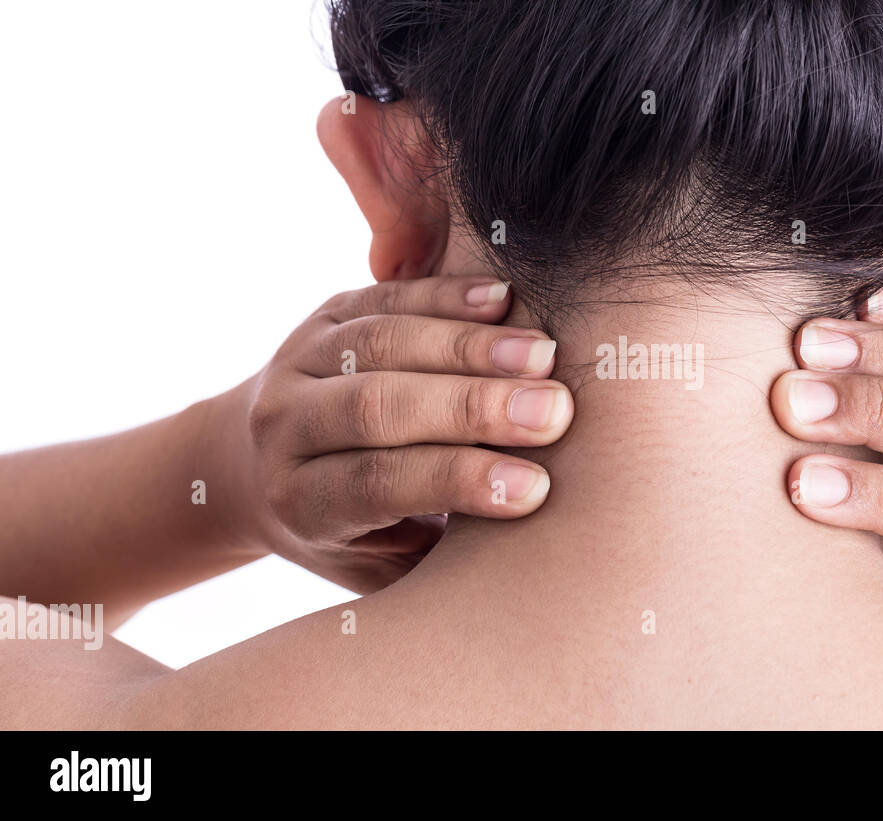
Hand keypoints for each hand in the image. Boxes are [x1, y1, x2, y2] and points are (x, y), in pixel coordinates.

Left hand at [229, 275, 572, 591]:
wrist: (250, 468)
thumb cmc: (350, 537)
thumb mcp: (379, 569)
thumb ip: (435, 561)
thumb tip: (530, 552)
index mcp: (300, 503)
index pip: (377, 484)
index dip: (457, 481)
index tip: (536, 487)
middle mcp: (284, 428)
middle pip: (378, 407)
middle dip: (472, 409)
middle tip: (555, 412)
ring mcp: (297, 361)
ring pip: (382, 342)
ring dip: (470, 347)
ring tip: (544, 355)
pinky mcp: (323, 315)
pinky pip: (386, 296)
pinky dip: (447, 295)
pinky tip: (506, 299)